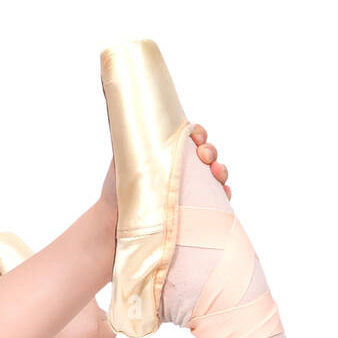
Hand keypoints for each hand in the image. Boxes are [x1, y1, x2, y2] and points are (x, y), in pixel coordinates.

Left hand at [99, 123, 232, 219]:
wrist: (112, 223)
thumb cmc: (117, 191)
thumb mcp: (122, 159)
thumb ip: (130, 139)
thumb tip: (127, 115)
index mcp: (169, 154)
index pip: (192, 138)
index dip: (199, 134)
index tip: (196, 136)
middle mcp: (181, 170)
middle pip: (207, 155)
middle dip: (210, 151)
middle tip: (204, 155)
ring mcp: (189, 190)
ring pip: (215, 175)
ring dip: (220, 170)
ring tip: (216, 172)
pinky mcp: (193, 211)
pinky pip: (217, 201)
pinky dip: (224, 195)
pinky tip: (224, 192)